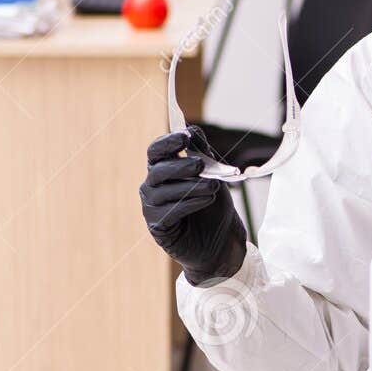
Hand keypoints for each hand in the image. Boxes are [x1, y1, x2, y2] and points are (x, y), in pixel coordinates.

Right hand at [140, 126, 247, 283]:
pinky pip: (170, 211)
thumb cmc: (213, 205)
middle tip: (201, 164)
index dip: (168, 142)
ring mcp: (151, 207)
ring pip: (165, 191)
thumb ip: (202, 153)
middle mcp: (151, 187)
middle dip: (181, 165)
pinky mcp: (158, 227)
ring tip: (213, 186)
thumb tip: (192, 129)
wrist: (220, 241)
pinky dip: (190, 203)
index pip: (155, 151)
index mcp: (161, 169)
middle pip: (158, 170)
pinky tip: (207, 199)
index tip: (186, 137)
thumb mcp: (212, 175)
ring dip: (192, 187)